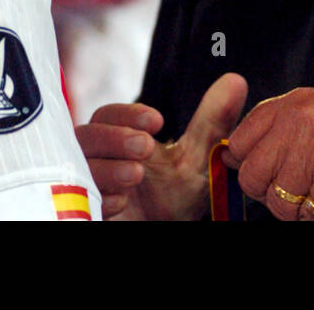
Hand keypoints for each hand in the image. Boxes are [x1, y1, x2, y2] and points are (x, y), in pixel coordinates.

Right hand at [76, 73, 247, 219]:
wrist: (162, 231)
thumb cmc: (173, 194)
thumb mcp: (197, 157)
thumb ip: (212, 122)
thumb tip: (235, 81)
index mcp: (118, 138)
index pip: (108, 114)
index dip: (128, 113)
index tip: (157, 120)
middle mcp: (97, 158)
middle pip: (87, 136)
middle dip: (115, 138)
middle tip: (146, 146)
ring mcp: (87, 185)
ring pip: (80, 167)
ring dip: (108, 167)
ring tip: (136, 173)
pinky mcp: (86, 211)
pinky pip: (78, 202)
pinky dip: (100, 199)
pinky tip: (122, 202)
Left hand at [225, 87, 313, 220]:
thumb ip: (284, 132)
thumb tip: (237, 155)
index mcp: (297, 102)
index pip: (240, 139)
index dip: (252, 166)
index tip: (272, 175)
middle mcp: (301, 117)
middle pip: (252, 175)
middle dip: (276, 194)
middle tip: (309, 190)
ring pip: (277, 201)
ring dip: (303, 209)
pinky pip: (306, 215)